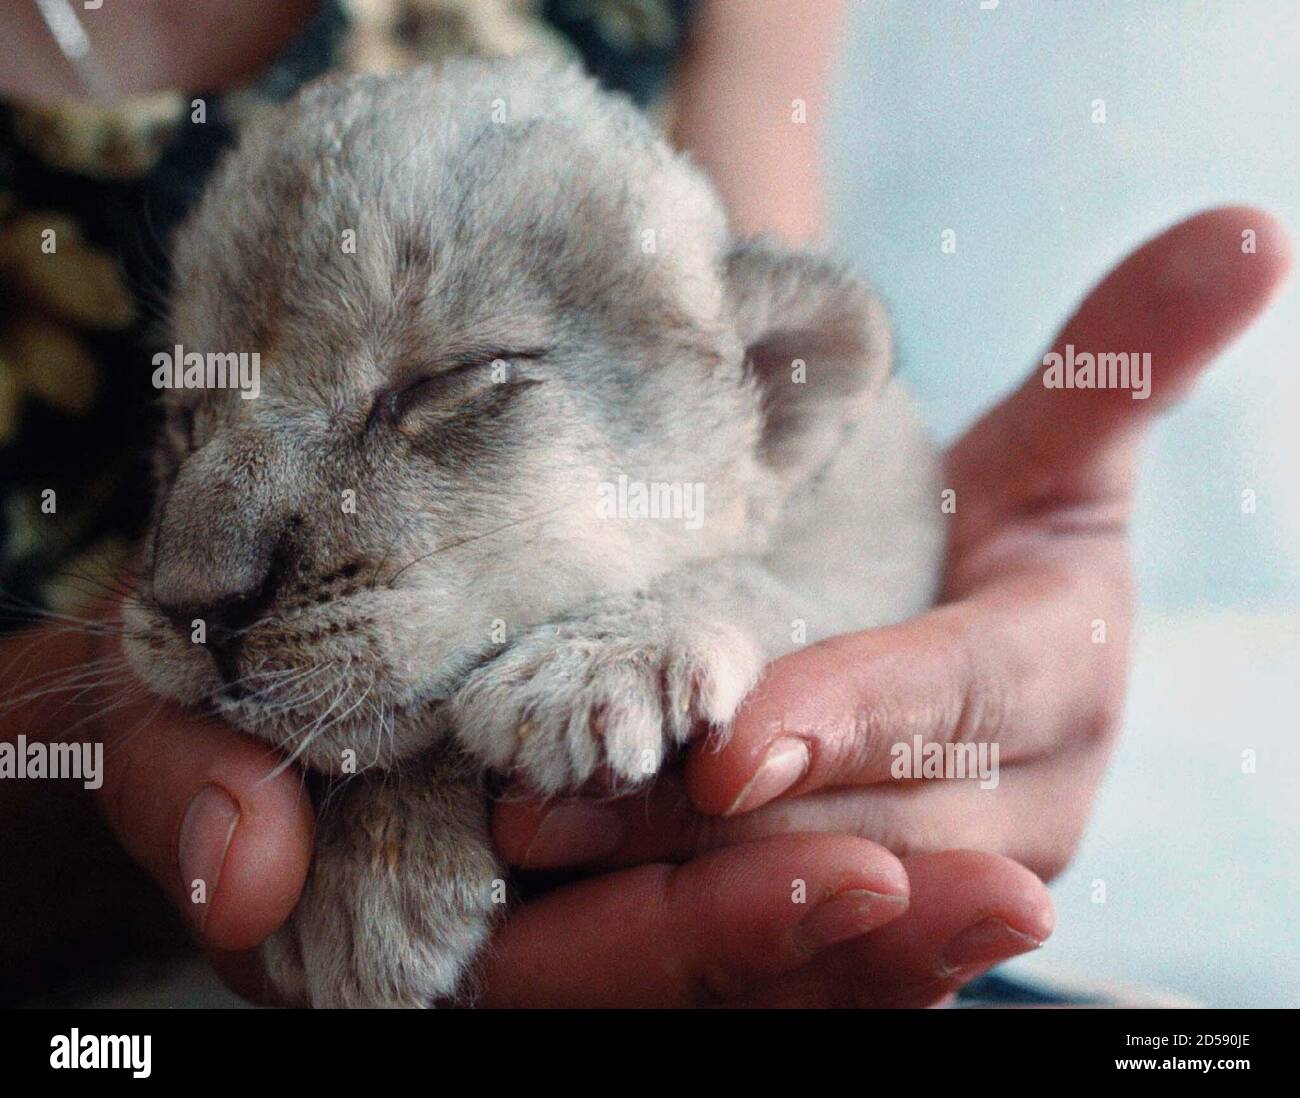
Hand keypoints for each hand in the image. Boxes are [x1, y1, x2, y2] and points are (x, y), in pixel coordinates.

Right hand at [4, 623, 1046, 1007]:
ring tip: (1009, 880)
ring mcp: (591, 906)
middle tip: (1000, 895)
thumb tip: (244, 879)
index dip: (724, 927)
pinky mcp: (626, 849)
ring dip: (885, 926)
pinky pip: (750, 895)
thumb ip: (192, 798)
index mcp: (435, 941)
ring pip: (755, 954)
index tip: (858, 867)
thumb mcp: (163, 738)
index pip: (602, 963)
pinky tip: (941, 843)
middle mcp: (535, 945)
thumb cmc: (190, 711)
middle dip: (855, 943)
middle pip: (715, 973)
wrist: (217, 690)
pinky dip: (842, 886)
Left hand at [489, 206, 1290, 947]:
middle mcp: (1018, 810)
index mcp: (1061, 679)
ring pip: (820, 916)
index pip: (969, 700)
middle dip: (733, 835)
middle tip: (567, 813)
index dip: (865, 720)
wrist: (952, 626)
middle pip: (878, 835)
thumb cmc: (984, 530)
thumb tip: (1249, 225)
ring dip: (680, 900)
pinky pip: (779, 963)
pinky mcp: (862, 928)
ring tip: (540, 853)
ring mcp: (937, 886)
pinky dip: (683, 948)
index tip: (734, 744)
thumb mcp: (1050, 449)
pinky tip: (564, 921)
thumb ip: (1124, 359)